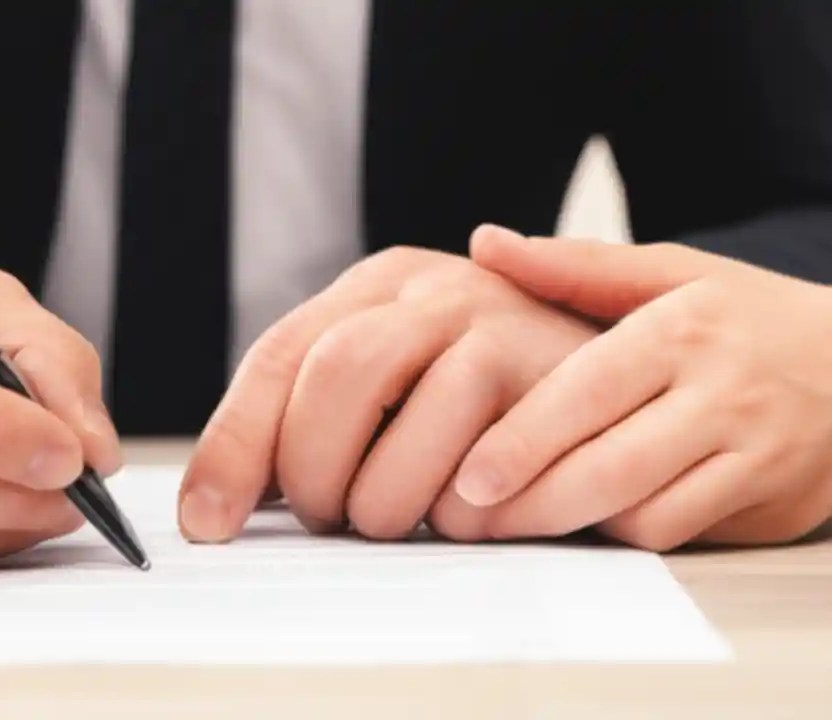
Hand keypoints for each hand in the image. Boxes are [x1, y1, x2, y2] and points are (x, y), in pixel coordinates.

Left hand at [178, 232, 598, 541]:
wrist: (625, 375)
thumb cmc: (488, 397)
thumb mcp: (395, 387)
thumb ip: (314, 422)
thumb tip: (216, 505)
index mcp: (373, 288)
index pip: (278, 357)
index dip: (234, 445)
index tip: (206, 523)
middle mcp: (428, 287)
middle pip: (334, 374)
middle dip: (312, 468)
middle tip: (323, 518)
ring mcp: (494, 320)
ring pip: (405, 419)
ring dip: (381, 499)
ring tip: (389, 520)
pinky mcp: (553, 373)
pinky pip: (482, 465)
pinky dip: (454, 511)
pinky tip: (457, 514)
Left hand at [457, 230, 831, 549]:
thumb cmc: (747, 316)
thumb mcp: (671, 272)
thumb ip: (573, 267)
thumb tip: (483, 242)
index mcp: (686, 329)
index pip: (589, 392)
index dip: (523, 441)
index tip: (469, 476)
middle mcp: (727, 394)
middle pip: (613, 469)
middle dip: (532, 503)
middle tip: (470, 517)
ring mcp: (760, 456)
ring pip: (649, 515)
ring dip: (575, 526)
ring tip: (515, 521)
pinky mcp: (778, 506)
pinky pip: (686, 537)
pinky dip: (630, 534)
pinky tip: (589, 523)